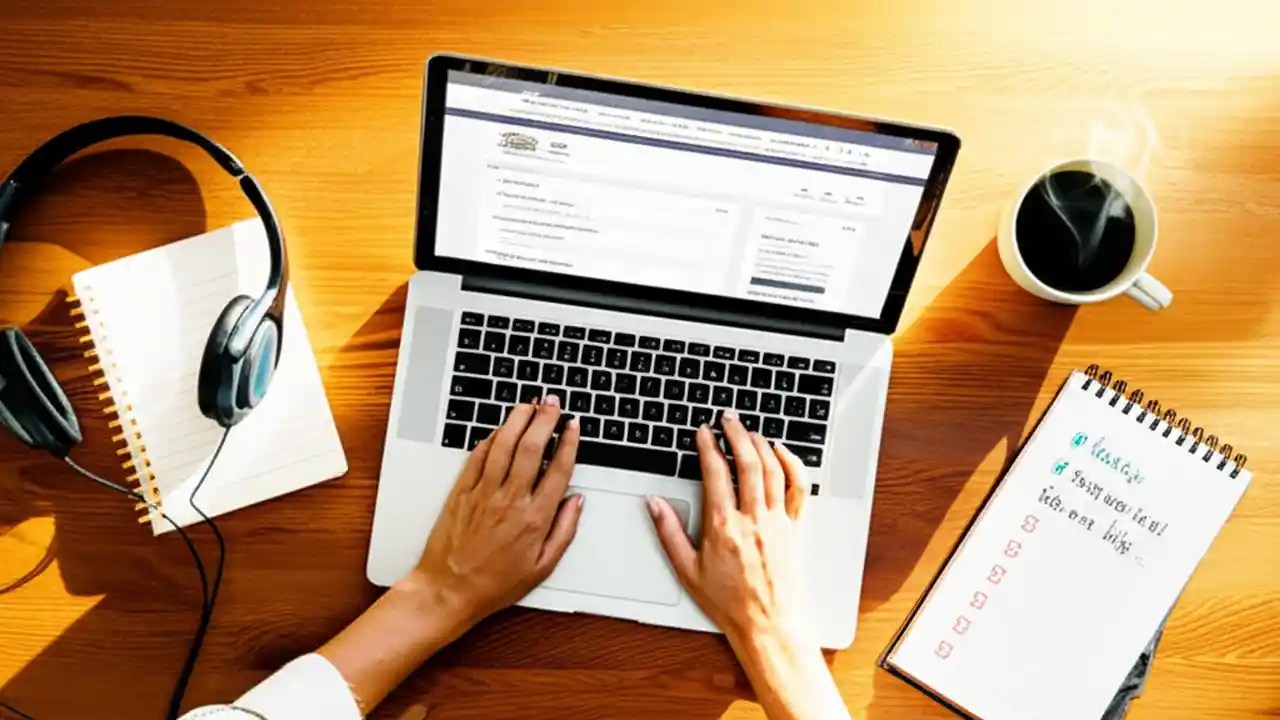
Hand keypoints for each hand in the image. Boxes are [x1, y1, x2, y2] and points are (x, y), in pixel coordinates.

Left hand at [411, 396, 584, 628]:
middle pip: (532, 447)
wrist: (449, 590)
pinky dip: (490, 439)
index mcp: (535, 518)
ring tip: (528, 405)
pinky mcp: (461, 492)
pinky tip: (499, 429)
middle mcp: (510, 500)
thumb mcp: (543, 567)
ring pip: (503, 444)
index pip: (558, 469)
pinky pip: (477, 457)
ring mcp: (483, 493)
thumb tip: (577, 502)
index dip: (568, 442)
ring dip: (517, 419)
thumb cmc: (495, 584)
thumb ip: (564, 531)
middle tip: (553, 403)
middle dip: (545, 419)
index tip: (573, 426)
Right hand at [648, 409, 848, 719]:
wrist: (767, 624)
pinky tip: (782, 452)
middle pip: (747, 461)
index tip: (702, 432)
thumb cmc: (728, 602)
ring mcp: (778, 521)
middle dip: (736, 433)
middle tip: (727, 418)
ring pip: (773, 469)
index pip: (715, 473)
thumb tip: (654, 503)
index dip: (707, 446)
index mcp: (723, 526)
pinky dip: (792, 464)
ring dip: (761, 443)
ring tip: (749, 430)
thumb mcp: (687, 570)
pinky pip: (799, 488)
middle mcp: (753, 519)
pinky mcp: (796, 528)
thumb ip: (669, 532)